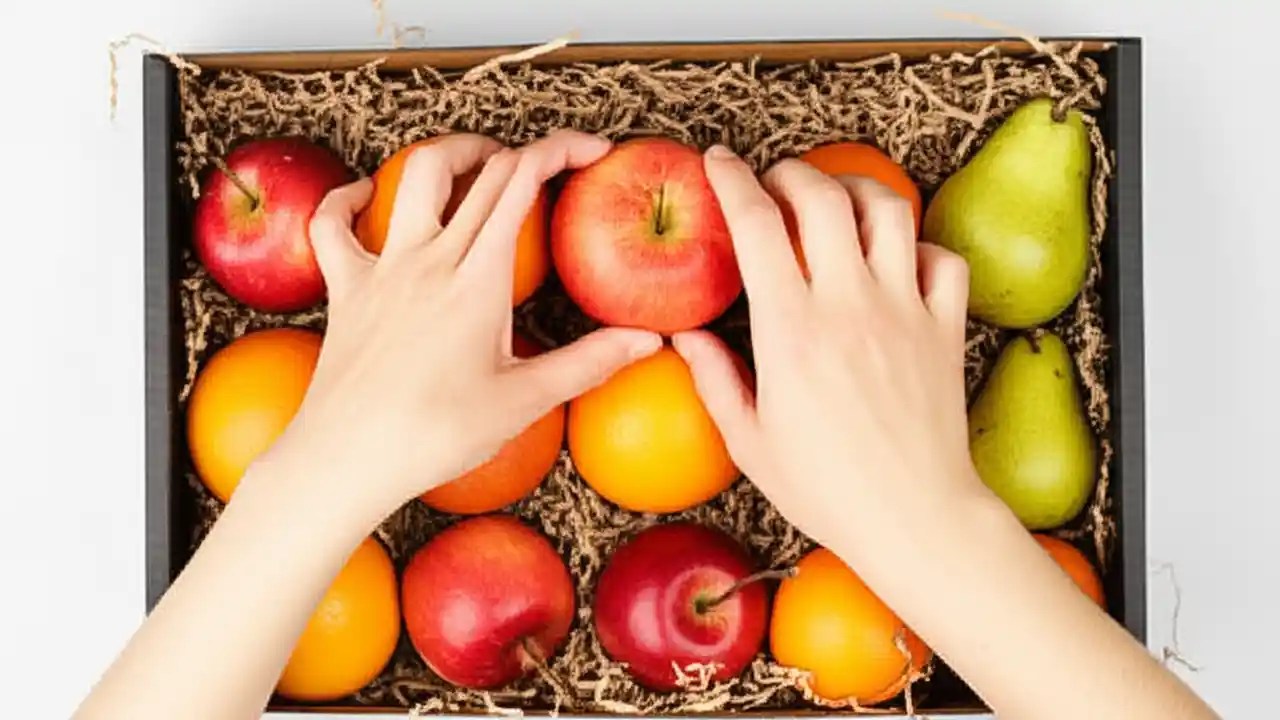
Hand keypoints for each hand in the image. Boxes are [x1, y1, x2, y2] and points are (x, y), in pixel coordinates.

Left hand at [257, 131, 661, 522]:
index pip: (520, 182)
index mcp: (479, 279)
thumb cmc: (435, 437)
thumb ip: (589, 364)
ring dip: (450, 153)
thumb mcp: (523, 402)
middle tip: (554, 160)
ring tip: (477, 158)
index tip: (595, 150)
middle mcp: (430, 259)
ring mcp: (383, 268)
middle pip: (479, 171)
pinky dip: (347, 199)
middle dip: (522, 148)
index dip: (560, 149)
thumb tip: (647, 341)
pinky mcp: (346, 289)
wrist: (346, 460)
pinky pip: (333, 225)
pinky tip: (362, 195)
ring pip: (412, 178)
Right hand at [674, 145, 981, 560]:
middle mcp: (850, 304)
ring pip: (888, 210)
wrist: (914, 517)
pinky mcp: (945, 327)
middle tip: (774, 184)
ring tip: (833, 203)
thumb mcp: (749, 442)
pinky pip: (942, 258)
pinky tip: (896, 261)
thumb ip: (713, 379)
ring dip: (855, 191)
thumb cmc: (826, 488)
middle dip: (791, 173)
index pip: (758, 224)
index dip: (732, 179)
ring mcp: (905, 310)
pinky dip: (918, 245)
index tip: (717, 161)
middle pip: (823, 196)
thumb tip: (684, 336)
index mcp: (791, 330)